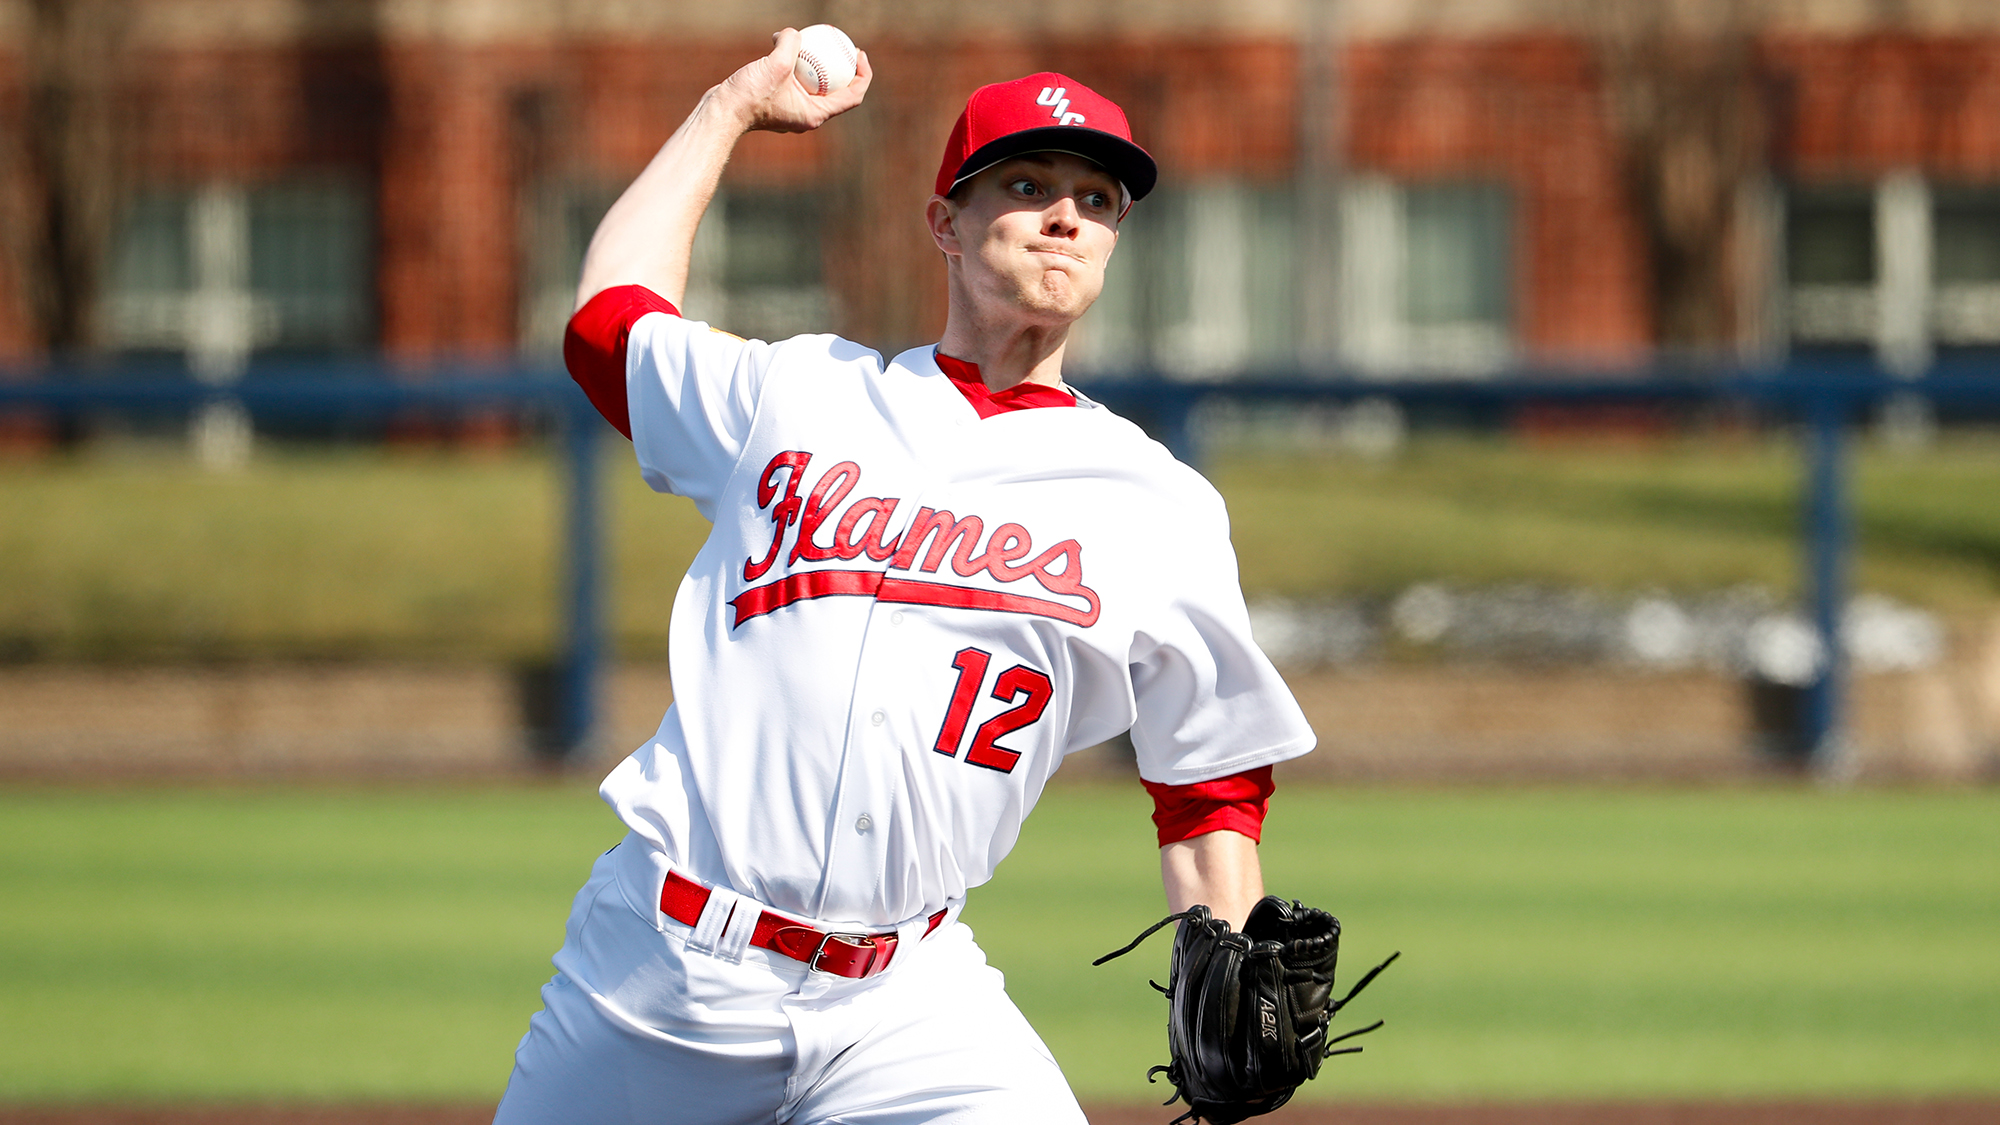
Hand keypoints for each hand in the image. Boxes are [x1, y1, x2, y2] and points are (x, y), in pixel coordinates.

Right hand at [711, 28, 872, 134]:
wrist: (722, 112)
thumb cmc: (750, 96)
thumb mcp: (776, 64)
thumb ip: (790, 44)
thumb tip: (794, 33)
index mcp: (815, 114)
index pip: (853, 96)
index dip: (863, 74)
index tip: (858, 53)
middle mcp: (808, 116)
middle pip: (838, 91)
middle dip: (844, 68)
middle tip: (844, 46)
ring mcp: (793, 110)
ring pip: (815, 85)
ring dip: (818, 64)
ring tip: (817, 42)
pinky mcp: (779, 103)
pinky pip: (797, 82)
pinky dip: (796, 65)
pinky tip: (787, 45)